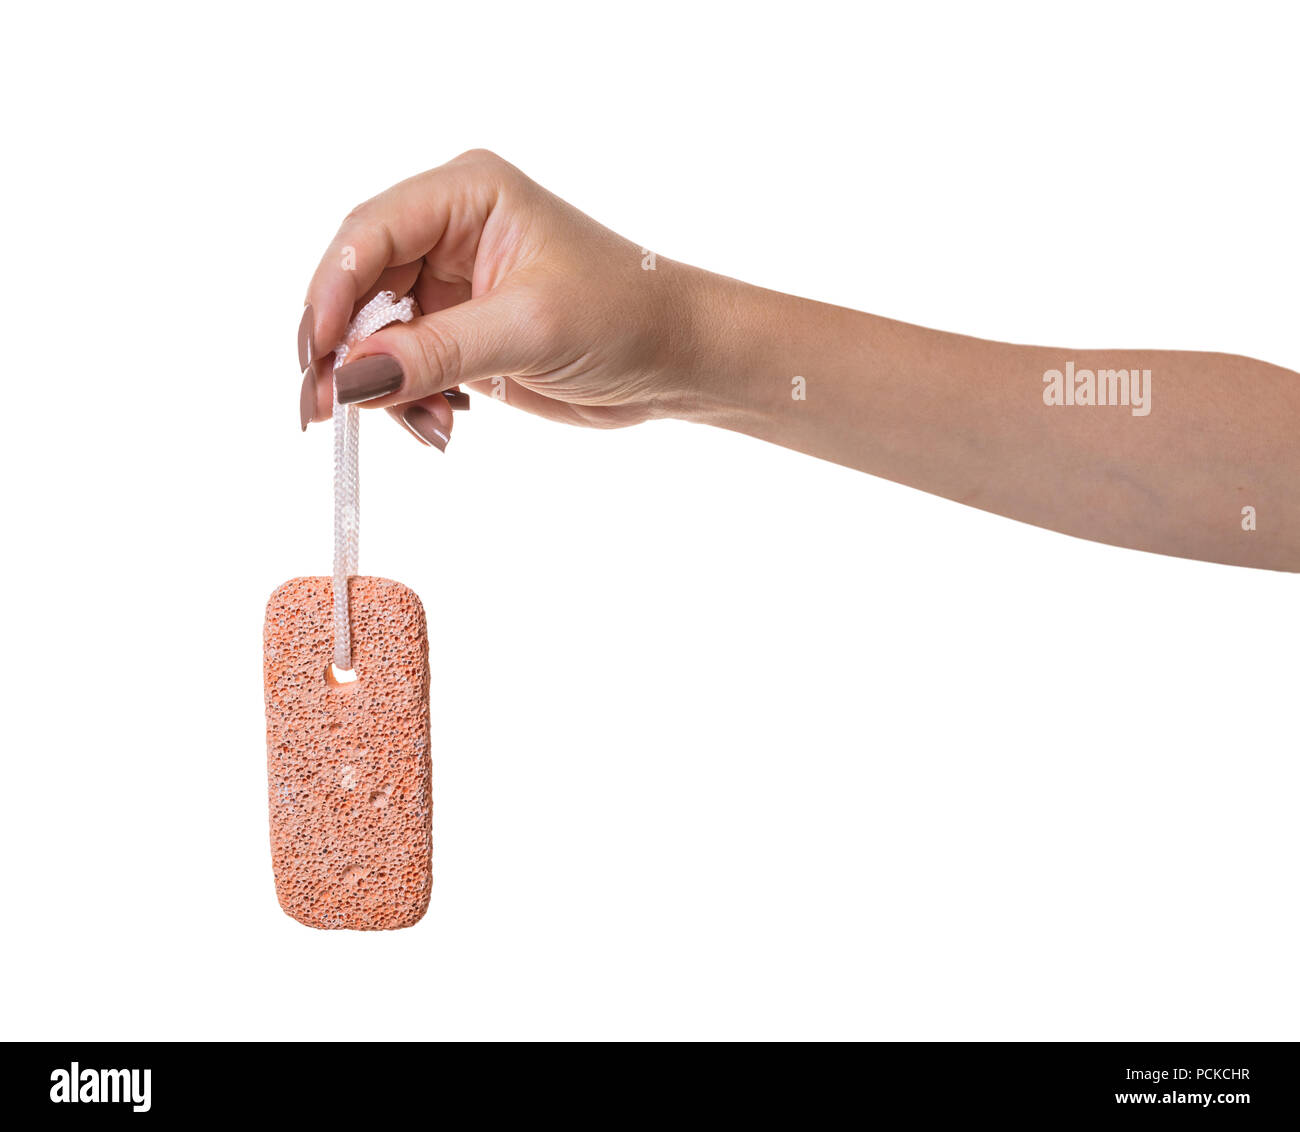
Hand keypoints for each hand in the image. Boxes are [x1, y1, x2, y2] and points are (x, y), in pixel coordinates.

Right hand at [298, 149, 712, 448]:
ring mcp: (451, 284)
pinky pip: (404, 366)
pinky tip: (444, 424)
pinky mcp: (460, 332)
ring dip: (384, 387)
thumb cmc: (626, 317)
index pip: (369, 233)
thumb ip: (436, 351)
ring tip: (430, 427)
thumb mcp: (529, 330)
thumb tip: (350, 377)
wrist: (678, 359)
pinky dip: (410, 400)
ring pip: (375, 335)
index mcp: (466, 194)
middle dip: (345, 352)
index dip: (330, 294)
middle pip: (358, 285)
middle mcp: (448, 230)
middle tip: (328, 412)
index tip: (317, 356)